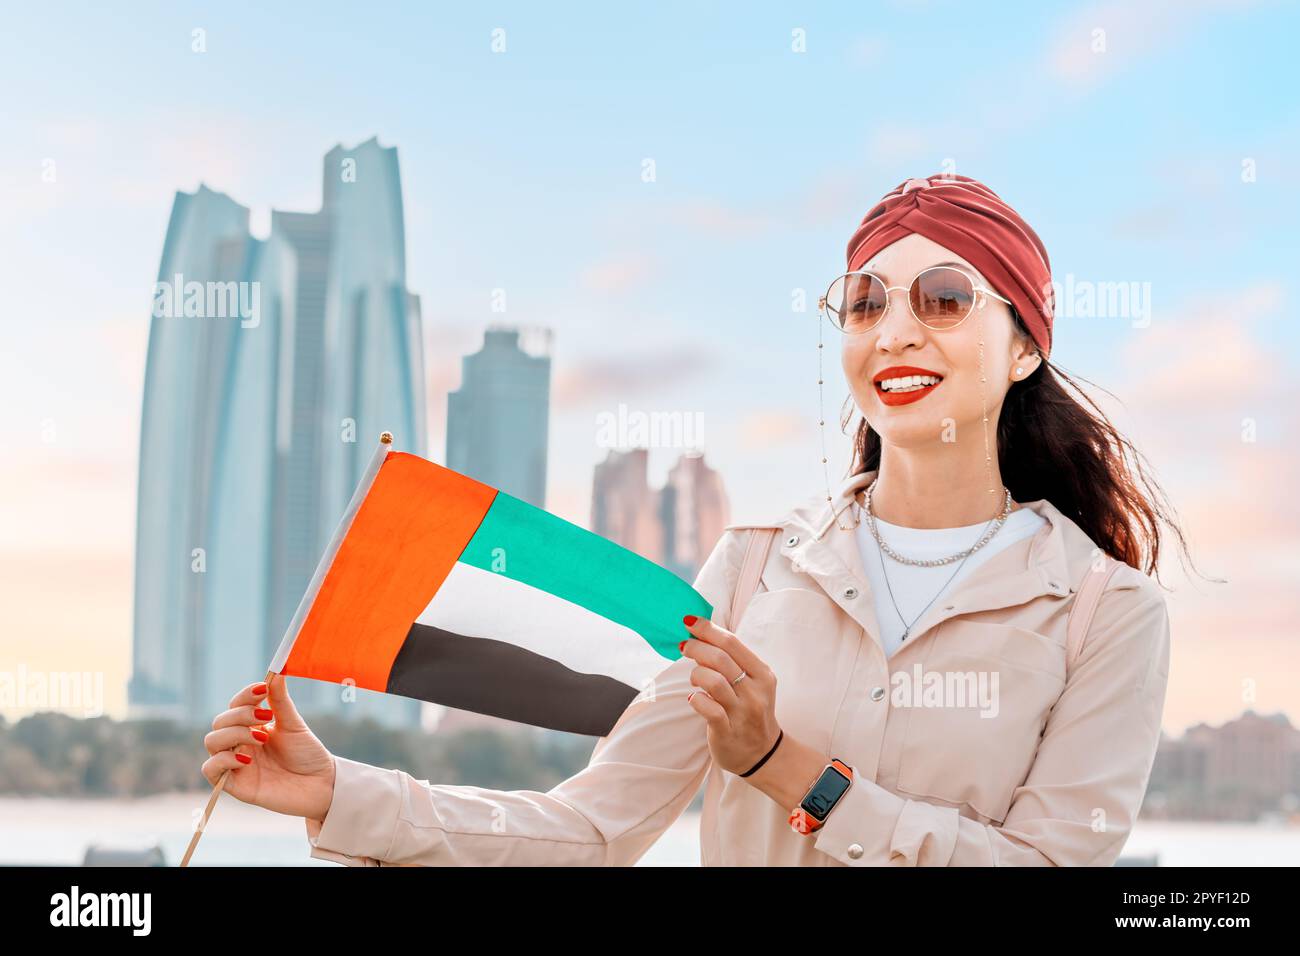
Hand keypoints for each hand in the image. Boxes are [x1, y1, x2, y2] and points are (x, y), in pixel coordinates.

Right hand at [201, 674, 335, 819]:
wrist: (320, 784)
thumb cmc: (307, 754)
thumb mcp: (293, 724)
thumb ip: (279, 701)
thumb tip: (276, 671)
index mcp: (252, 727)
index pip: (235, 706)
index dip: (245, 696)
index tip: (262, 690)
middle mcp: (240, 744)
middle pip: (220, 722)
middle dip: (240, 716)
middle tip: (266, 718)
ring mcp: (235, 763)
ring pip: (212, 741)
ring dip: (233, 734)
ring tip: (261, 738)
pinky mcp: (234, 785)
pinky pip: (210, 769)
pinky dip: (224, 759)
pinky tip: (248, 758)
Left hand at [679, 614, 783, 775]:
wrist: (763, 753)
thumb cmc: (750, 710)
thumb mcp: (752, 682)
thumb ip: (733, 661)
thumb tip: (702, 634)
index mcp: (762, 674)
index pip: (732, 643)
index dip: (708, 629)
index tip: (689, 623)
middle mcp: (754, 691)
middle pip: (720, 659)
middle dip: (696, 648)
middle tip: (684, 647)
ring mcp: (742, 712)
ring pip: (713, 681)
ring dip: (696, 674)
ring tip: (695, 679)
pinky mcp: (727, 731)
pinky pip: (708, 708)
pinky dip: (696, 699)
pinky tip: (695, 698)